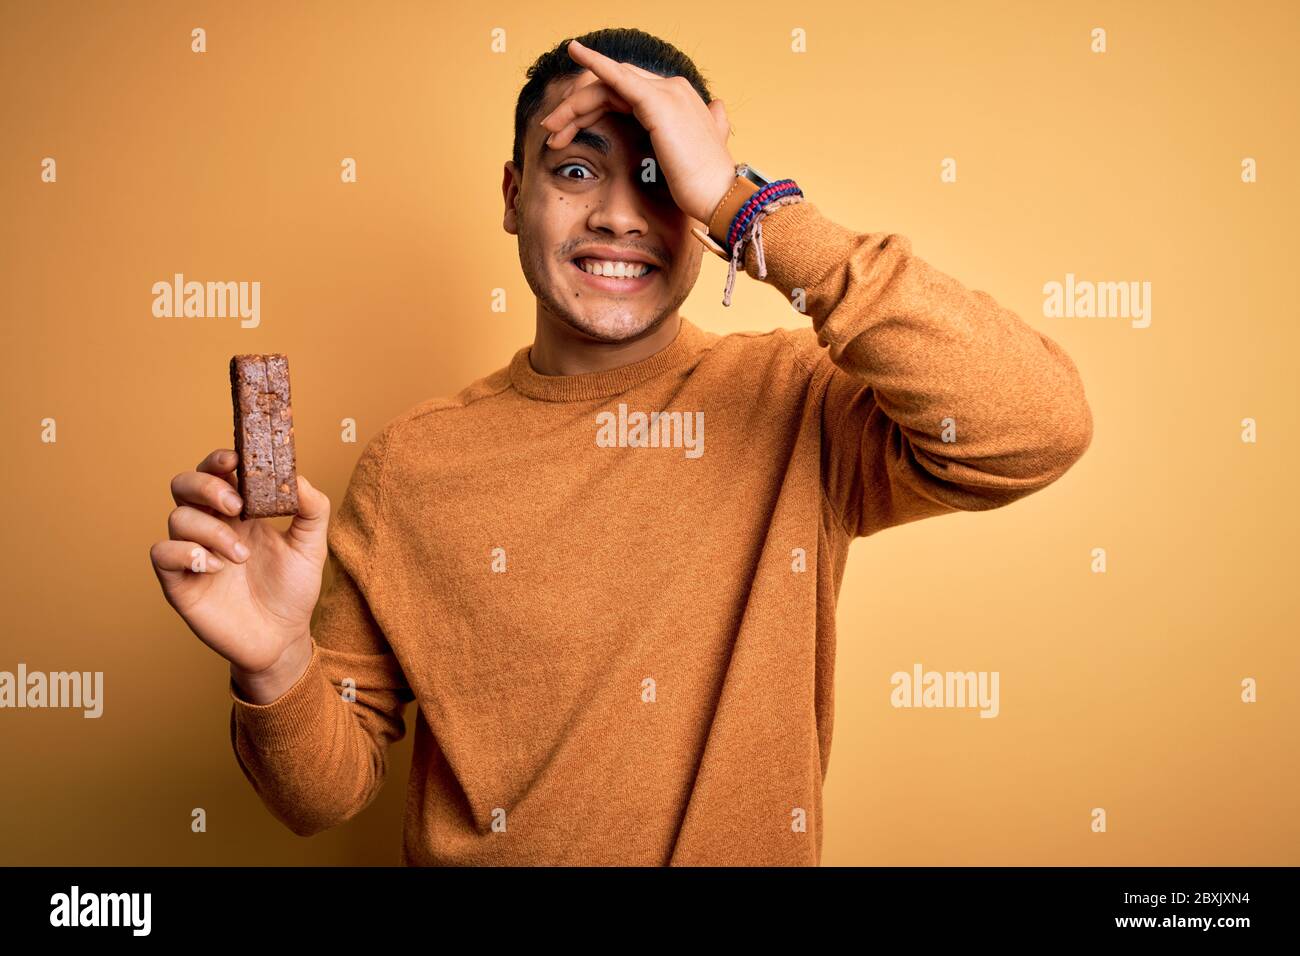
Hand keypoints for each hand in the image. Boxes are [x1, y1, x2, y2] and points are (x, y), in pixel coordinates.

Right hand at [149, 449, 329, 680]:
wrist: (282, 638)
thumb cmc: (292, 590)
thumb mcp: (311, 547)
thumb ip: (312, 509)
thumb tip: (298, 478)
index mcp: (239, 512)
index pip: (216, 472)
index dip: (219, 459)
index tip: (235, 460)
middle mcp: (210, 526)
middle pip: (184, 484)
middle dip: (208, 486)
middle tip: (237, 506)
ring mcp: (192, 553)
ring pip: (178, 518)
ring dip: (211, 531)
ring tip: (241, 556)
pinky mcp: (179, 582)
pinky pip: (162, 554)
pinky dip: (186, 553)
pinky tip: (215, 568)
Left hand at [538, 38, 737, 224]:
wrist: (718, 197)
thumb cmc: (704, 186)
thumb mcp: (697, 151)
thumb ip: (709, 126)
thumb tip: (719, 109)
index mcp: (677, 101)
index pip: (624, 94)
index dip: (592, 110)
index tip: (567, 134)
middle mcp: (672, 90)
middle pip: (611, 87)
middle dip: (577, 108)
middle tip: (552, 132)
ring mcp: (666, 92)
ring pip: (606, 86)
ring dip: (574, 104)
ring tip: (550, 126)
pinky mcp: (656, 102)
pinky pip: (616, 77)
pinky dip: (594, 63)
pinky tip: (575, 54)